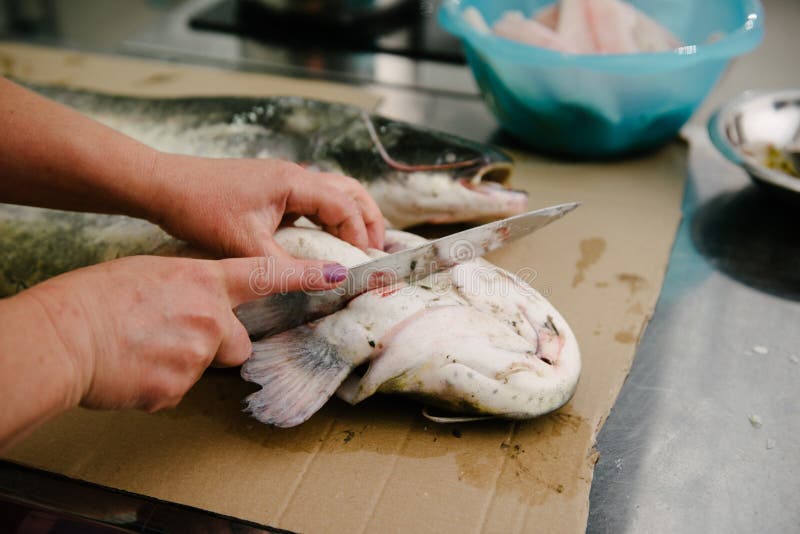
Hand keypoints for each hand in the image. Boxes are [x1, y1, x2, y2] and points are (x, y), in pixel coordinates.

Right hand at [26, 254, 343, 411]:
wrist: (66, 337)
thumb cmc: (97, 297)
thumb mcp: (150, 272)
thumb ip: (187, 286)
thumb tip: (198, 302)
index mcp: (204, 281)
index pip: (266, 275)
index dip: (305, 275)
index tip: (339, 273)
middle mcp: (212, 317)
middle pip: (238, 343)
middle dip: (217, 346)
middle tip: (173, 337)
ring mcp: (199, 355)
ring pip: (204, 366)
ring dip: (181, 364)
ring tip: (141, 352)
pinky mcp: (179, 389)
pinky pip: (176, 390)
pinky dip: (157, 384)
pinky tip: (133, 371)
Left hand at [145, 153, 384, 260]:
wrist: (163, 186)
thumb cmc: (200, 208)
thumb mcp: (246, 243)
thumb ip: (287, 265)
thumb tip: (325, 281)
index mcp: (294, 182)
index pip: (345, 204)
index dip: (360, 233)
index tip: (364, 262)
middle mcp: (294, 175)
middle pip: (349, 190)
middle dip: (367, 219)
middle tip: (375, 250)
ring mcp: (283, 179)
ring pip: (333, 191)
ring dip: (350, 215)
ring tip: (358, 244)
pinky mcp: (271, 187)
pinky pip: (313, 198)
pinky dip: (329, 216)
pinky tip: (324, 237)